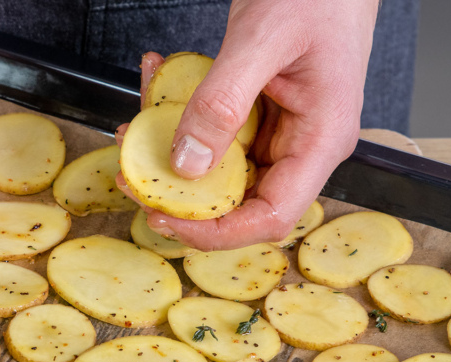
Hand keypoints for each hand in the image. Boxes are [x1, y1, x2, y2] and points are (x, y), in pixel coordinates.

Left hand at [117, 0, 377, 250]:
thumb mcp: (262, 40)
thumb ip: (223, 103)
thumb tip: (187, 165)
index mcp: (320, 142)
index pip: (270, 217)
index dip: (215, 232)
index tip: (164, 219)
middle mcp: (299, 147)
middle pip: (236, 202)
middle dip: (178, 195)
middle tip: (130, 175)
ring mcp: (276, 134)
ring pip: (214, 170)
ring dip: (168, 155)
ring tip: (133, 125)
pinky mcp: (254, 116)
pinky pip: (209, 133)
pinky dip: (176, 115)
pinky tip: (153, 81)